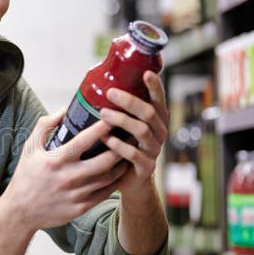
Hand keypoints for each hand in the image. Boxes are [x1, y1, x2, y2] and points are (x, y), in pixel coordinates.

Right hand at [0, 108, 129, 233]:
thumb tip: (64, 110)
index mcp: (56, 161)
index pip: (84, 141)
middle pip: (104, 161)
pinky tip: (119, 173)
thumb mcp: (30, 148)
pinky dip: (115, 182)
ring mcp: (76, 194)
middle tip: (129, 136)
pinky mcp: (80, 208)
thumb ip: (44, 126)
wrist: (21, 211)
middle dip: (120, 147)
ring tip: (129, 152)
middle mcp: (68, 178)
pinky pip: (104, 193)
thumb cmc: (26, 177)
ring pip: (108, 178)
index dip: (101, 128)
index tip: (113, 117)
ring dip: (121, 164)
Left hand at [98, 71, 168, 194]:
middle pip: (149, 112)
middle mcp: (159, 133)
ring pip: (142, 130)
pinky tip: (105, 139)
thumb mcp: (123, 127)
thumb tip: (94, 86)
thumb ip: (118, 110)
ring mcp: (153, 150)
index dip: (154, 86)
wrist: (128, 181)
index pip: (158, 100)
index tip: (146, 73)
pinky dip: (118, 145)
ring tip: (103, 113)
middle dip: (130, 101)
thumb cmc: (122, 147)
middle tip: (111, 93)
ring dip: (121, 120)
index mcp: (156, 120)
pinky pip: (134, 154)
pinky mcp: (146, 166)